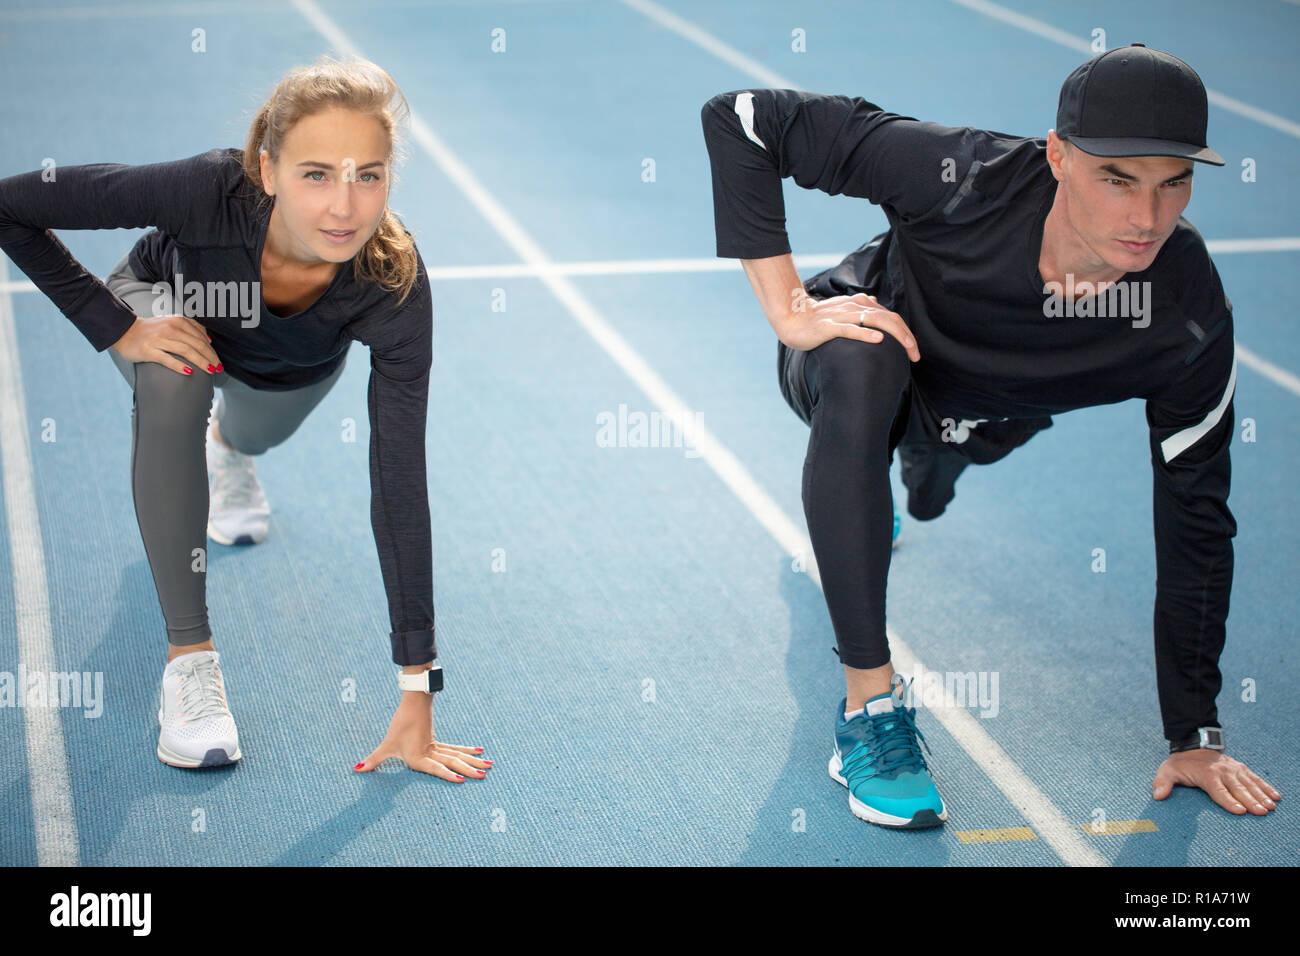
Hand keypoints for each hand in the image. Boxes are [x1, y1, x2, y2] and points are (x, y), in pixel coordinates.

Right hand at [109, 313, 221, 376]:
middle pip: (196, 344)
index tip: (218, 361)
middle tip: (219, 368)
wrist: (124, 331)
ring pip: (186, 351)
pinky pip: (167, 359)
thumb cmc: (150, 330)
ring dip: (201, 362)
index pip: (200, 337)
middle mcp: (170, 328)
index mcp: (178, 321)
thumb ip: (190, 327)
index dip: (212, 350)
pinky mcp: (148, 350)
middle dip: (210, 357)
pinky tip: (189, 372)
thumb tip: (209, 339)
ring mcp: (159, 339)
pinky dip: (179, 366)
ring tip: (211, 370)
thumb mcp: (171, 322)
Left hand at [353, 692, 491, 781]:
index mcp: (419, 756)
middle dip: (469, 769)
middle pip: (453, 761)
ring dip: (473, 761)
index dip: (448, 774)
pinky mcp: (437, 742)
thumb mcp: (386, 744)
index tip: (462, 780)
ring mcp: (436, 746)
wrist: (413, 702)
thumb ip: (374, 759)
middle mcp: (431, 752)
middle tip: (485, 775)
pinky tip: (478, 752)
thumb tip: (356, 769)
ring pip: (457, 755)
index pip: (435, 768)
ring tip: (489, 765)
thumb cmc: (400, 724)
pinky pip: (455, 748)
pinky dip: (467, 751)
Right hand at [774, 292, 919, 360]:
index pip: (890, 315)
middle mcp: (853, 306)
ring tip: (907, 348)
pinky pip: (850, 329)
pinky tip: (878, 339)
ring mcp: (841, 315)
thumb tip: (875, 302)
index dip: (906, 332)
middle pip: (887, 317)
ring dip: (894, 334)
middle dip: (906, 336)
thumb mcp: (843, 311)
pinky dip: (865, 333)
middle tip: (915, 354)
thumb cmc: (819, 319)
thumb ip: (860, 308)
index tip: (913, 350)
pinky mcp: (828, 326)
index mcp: (859, 303)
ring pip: (874, 320)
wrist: (792, 319)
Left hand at [1153, 749, 1280, 814]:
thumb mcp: (1167, 771)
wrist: (1193, 745)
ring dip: (1261, 795)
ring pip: (1249, 784)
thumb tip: (1158, 796)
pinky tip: (1275, 796)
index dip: (1228, 801)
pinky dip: (1266, 787)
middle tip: (1261, 811)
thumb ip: (1162, 783)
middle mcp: (1223, 772)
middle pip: (1238, 789)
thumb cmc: (1181, 764)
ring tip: (1271, 806)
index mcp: (1206, 775)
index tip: (1239, 811)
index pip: (1218, 791)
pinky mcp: (1241, 769)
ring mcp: (1234, 769)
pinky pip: (1255, 778)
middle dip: (1250, 800)